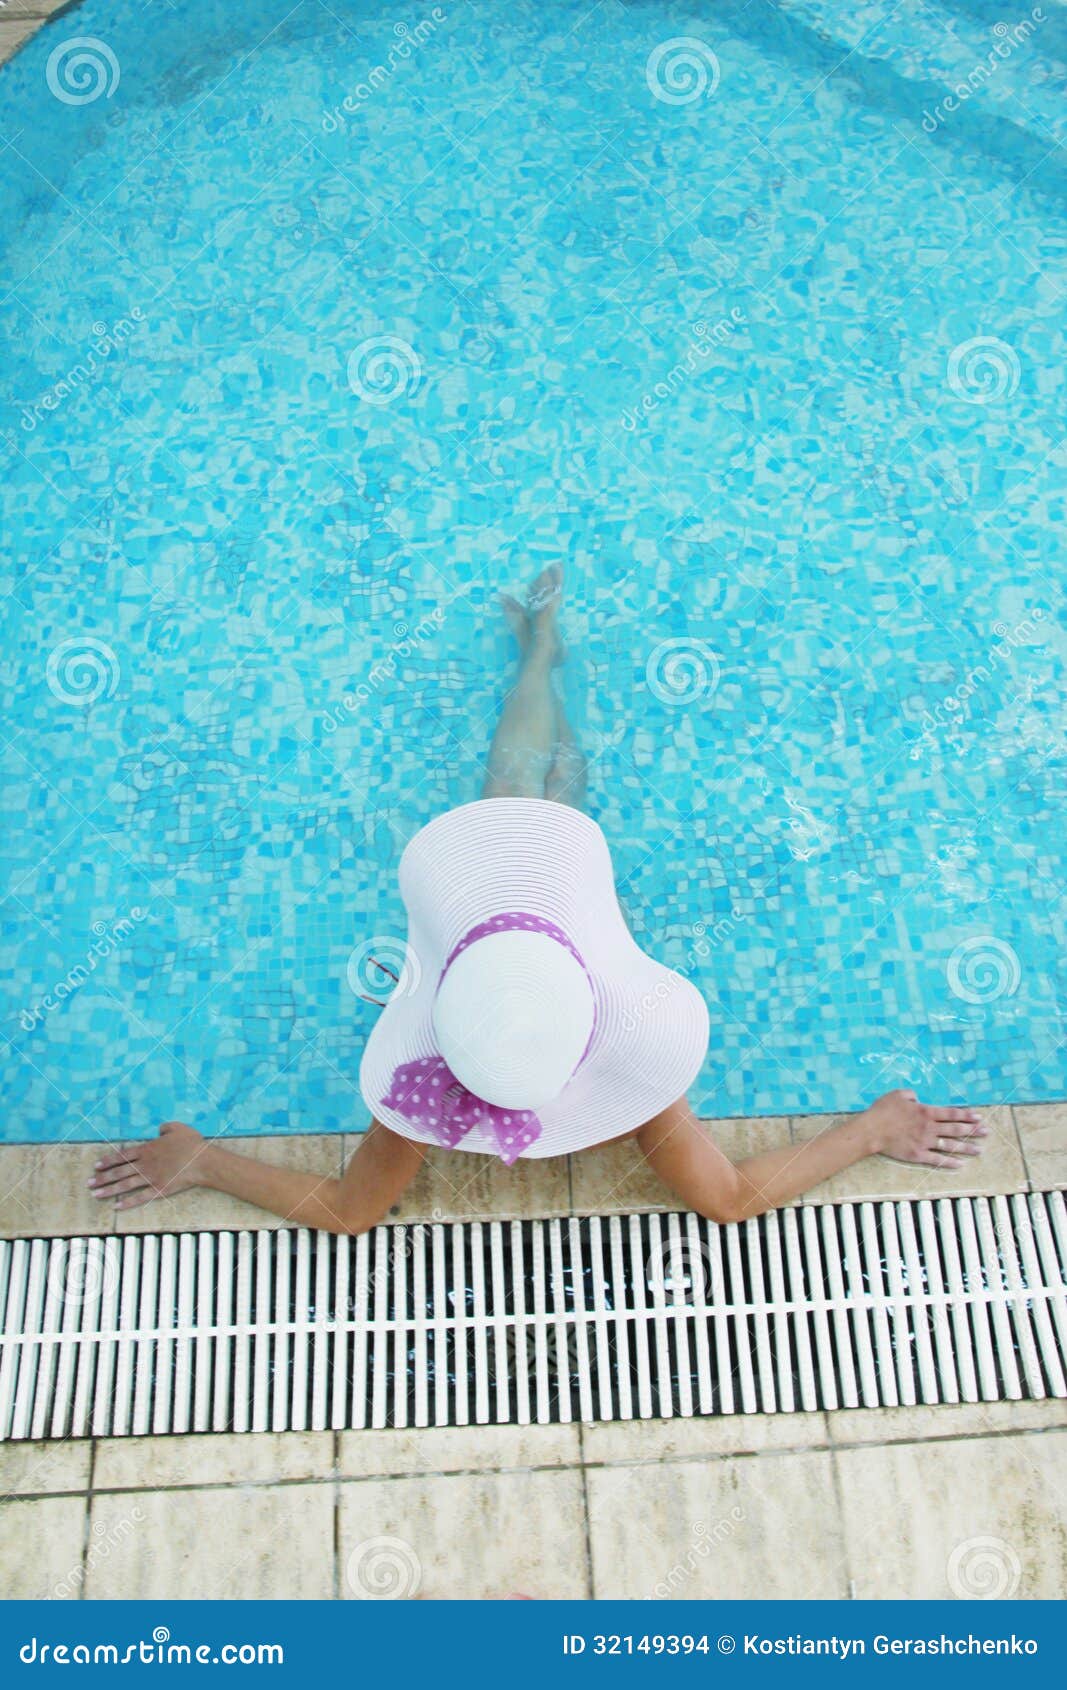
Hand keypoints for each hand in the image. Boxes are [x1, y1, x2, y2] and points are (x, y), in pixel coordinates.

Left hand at [88, 1120, 207, 1210]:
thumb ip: (165, 1127)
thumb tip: (158, 1130)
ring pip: (125, 1185)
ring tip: (95, 1195)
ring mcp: (150, 1178)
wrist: (201, 1161)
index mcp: (147, 1150)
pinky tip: (117, 1206)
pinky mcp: (159, 1190)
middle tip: (89, 1183)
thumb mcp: (177, 1127)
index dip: (108, 1161)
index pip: (122, 1156)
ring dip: (109, 1190)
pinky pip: (140, 1197)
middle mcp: (145, 1165)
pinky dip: (128, 1202)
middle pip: (119, 1172)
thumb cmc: (191, 1143)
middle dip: (102, 1178)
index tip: (96, 1166)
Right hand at [860, 1089, 987, 1167]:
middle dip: (973, 1131)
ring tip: (979, 1150)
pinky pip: (937, 1159)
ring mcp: (925, 1142)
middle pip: (955, 1129)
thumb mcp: (898, 1094)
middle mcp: (929, 1127)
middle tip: (986, 1132)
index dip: (967, 1115)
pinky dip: (949, 1162)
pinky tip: (960, 1164)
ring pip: (950, 1145)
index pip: (952, 1113)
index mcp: (926, 1112)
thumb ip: (911, 1094)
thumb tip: (918, 1098)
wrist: (871, 1130)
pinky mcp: (918, 1154)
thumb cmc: (883, 1110)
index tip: (979, 1117)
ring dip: (966, 1148)